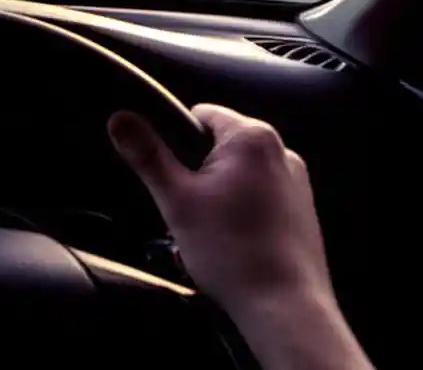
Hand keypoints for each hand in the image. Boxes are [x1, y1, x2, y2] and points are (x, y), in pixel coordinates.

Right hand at [109, 104, 370, 369]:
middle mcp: (281, 151)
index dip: (177, 144)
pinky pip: (260, 199)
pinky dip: (242, 214)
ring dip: (219, 198)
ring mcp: (296, 182)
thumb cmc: (232, 253)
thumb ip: (147, 155)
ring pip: (238, 177)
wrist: (284, 306)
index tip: (174, 179)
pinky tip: (236, 244)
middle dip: (198, 178)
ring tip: (214, 235)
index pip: (201, 115)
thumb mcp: (176, 200)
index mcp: (252, 137)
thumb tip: (120, 119)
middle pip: (219, 149)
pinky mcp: (302, 210)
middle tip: (191, 214)